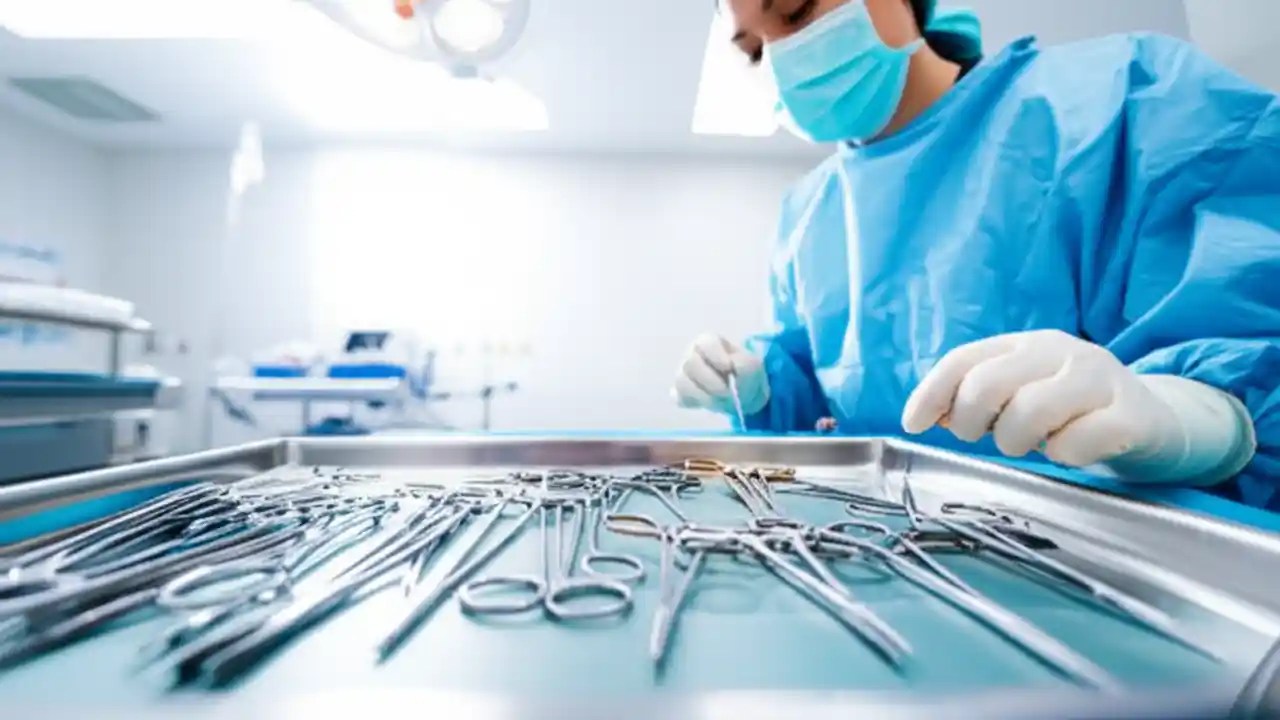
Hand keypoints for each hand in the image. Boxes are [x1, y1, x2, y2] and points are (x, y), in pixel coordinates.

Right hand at [673, 334, 769, 416]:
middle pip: (691, 364)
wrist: (741, 396)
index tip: (729, 367)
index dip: (716, 355)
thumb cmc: (744, 375)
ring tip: (722, 400)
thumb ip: (745, 364)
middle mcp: (692, 356)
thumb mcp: (753, 367)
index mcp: (709, 343)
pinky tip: (711, 404)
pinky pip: (682, 398)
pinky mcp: (681, 394)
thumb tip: (733, 365)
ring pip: (683, 383)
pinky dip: (697, 403)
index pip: (705, 343)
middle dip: (711, 381)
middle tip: (727, 392)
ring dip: (705, 395)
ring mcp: (684, 375)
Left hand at [901, 330, 1174, 466]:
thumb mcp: (1022, 394)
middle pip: (988, 384)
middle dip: (972, 423)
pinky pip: (1076, 443)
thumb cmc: (1072, 412)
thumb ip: (977, 398)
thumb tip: (927, 415)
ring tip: (1032, 444)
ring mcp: (1100, 379)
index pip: (964, 360)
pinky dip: (1064, 456)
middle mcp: (1062, 352)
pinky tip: (1072, 451)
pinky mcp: (1131, 415)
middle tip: (985, 438)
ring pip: (1029, 411)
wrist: (1157, 421)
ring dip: (1018, 442)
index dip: (932, 393)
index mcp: (1028, 344)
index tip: (913, 425)